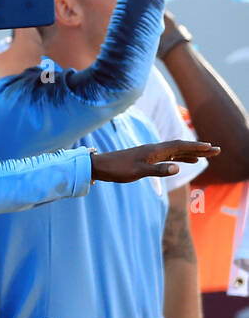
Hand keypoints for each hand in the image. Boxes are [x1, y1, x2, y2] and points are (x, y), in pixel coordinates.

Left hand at [89, 140, 217, 182]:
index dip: (196, 146)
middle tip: (217, 150)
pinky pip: (168, 156)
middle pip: (181, 146)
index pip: (179, 146)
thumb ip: (158, 170)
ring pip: (175, 151)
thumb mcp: (138, 172)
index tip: (211, 147)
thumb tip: (177, 168)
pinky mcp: (146, 158)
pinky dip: (179, 158)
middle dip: (199, 148)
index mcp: (154, 150)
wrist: (100, 166)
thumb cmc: (118, 169)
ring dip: (191, 153)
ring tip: (206, 156)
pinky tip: (184, 163)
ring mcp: (150, 153)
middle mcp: (154, 149)